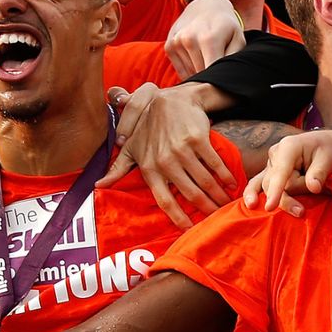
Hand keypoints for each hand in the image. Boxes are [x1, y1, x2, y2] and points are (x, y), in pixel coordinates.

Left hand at [101, 84, 235, 227]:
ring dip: (219, 195)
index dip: (177, 217)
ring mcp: (182, 150)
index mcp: (149, 168)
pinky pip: (215, 164)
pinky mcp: (198, 140)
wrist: (171, 101)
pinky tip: (232, 183)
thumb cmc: (149, 127)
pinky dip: (226, 176)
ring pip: (205, 181)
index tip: (189, 229)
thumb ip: (118, 169)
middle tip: (217, 216)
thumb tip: (98, 186)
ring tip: (227, 203)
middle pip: (190, 193)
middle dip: (206, 208)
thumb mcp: (131, 147)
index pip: (164, 200)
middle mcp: (165, 162)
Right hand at [165, 0, 247, 78]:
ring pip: (190, 74)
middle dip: (210, 74)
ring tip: (208, 57)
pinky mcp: (169, 46)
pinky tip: (198, 58)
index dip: (219, 78)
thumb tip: (225, 76)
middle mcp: (189, 40)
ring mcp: (176, 42)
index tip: (224, 77)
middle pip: (201, 74)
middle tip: (218, 64)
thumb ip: (233, 58)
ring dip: (200, 72)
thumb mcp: (238, 39)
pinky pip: (180, 71)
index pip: (211, 72)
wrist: (206, 7)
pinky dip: (190, 70)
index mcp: (209, 39)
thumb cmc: (227, 27)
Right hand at [243, 129, 331, 215]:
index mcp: (289, 146)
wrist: (331, 144)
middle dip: (286, 199)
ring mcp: (272, 163)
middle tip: (301, 212)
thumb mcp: (329, 159)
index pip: (280, 172)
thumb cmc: (331, 149)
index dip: (275, 190)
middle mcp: (275, 154)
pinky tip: (249, 205)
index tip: (270, 207)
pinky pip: (259, 184)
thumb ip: (318, 173)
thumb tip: (313, 188)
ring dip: (281, 200)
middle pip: (273, 183)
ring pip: (267, 187)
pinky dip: (254, 193)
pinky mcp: (271, 172)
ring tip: (293, 212)